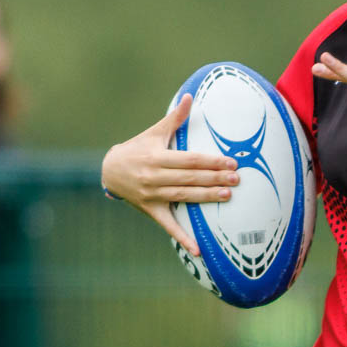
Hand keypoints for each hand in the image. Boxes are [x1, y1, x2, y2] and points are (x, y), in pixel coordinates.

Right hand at [101, 93, 239, 253]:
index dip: (210, 162)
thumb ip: (175, 118)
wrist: (109, 170)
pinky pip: (168, 225)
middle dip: (214, 179)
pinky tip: (198, 250)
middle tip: (236, 180)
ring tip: (227, 197)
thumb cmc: (138, 148)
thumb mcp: (154, 132)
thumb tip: (190, 96)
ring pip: (183, 197)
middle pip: (189, 179)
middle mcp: (153, 176)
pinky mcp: (150, 210)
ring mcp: (151, 195)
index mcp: (156, 156)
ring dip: (205, 198)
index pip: (189, 160)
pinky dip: (182, 238)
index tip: (230, 163)